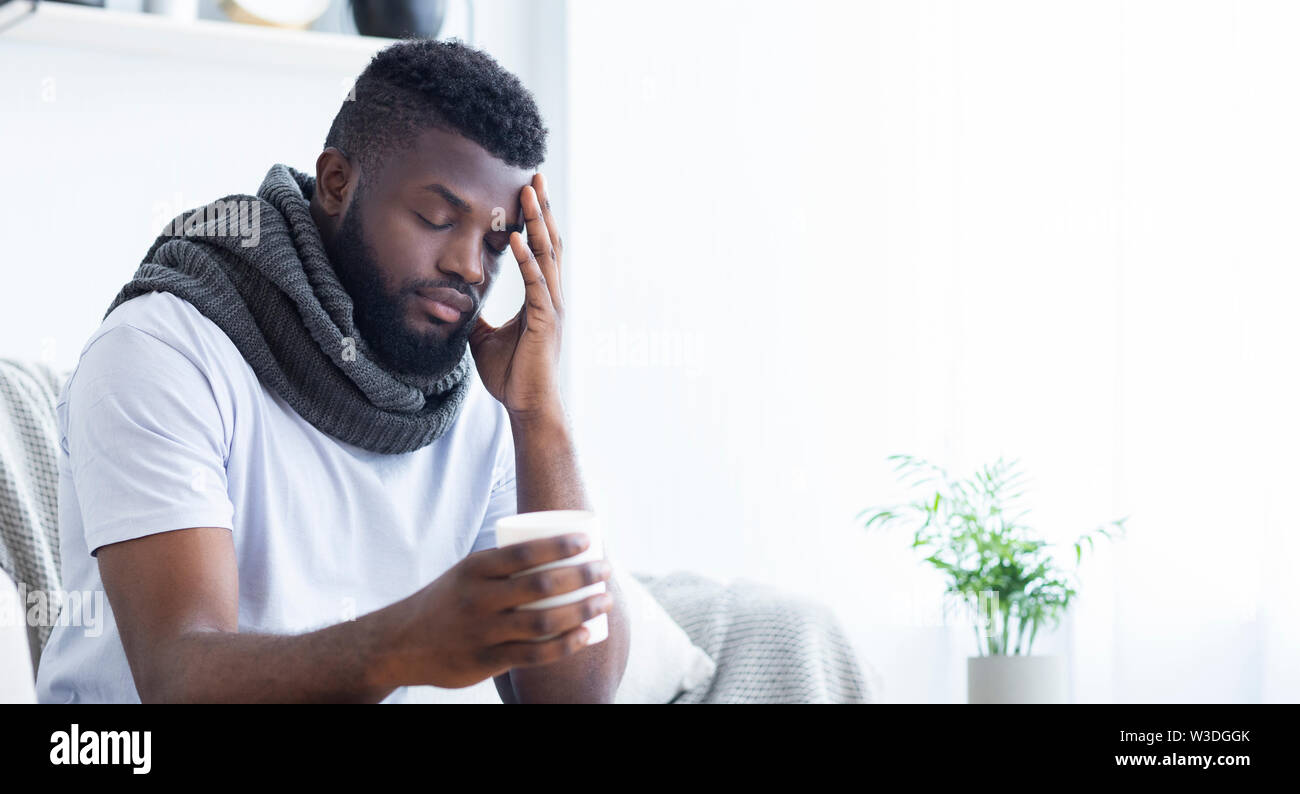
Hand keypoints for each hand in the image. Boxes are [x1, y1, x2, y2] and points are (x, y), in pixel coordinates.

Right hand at [376, 534, 612, 689]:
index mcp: (475, 569)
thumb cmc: (449, 601)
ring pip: (542, 622)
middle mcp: (479, 599)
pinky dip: (565, 645)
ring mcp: (483, 632)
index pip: (523, 553)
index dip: (559, 546)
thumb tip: (558, 554)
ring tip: (604, 601)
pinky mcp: (486, 661)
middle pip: (540, 586)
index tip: (586, 541)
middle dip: (580, 576)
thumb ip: (504, 567)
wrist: (401, 642)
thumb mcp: (467, 574)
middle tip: (605, 570)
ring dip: (581, 611)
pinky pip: (534, 654)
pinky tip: (586, 635)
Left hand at [469, 173, 565, 422]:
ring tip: (528, 192)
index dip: (534, 220)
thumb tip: (457, 304)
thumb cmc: (511, 376)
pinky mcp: (545, 320)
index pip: (538, 250)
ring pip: (546, 255)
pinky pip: (536, 283)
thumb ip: (476, 317)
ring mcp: (551, 306)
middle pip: (548, 242)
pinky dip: (527, 259)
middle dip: (541, 208)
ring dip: (537, 222)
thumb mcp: (484, 338)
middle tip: (534, 175)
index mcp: (540, 298)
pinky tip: (517, 237)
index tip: (527, 191)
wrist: (527, 406)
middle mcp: (551, 296)